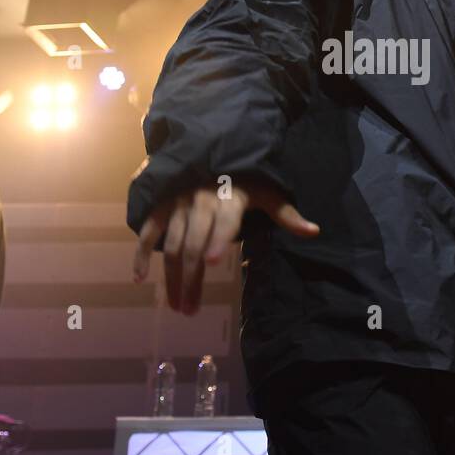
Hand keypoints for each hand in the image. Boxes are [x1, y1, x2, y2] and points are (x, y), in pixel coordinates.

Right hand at [132, 177, 319, 314]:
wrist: (210, 143)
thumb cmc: (243, 176)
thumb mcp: (267, 190)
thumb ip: (285, 213)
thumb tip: (314, 231)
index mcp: (228, 196)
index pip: (225, 219)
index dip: (218, 237)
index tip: (213, 261)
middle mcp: (200, 200)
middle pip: (193, 243)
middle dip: (191, 278)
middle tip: (191, 311)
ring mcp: (177, 202)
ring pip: (171, 244)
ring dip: (172, 278)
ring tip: (178, 306)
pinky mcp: (160, 204)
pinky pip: (149, 230)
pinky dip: (141, 253)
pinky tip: (140, 278)